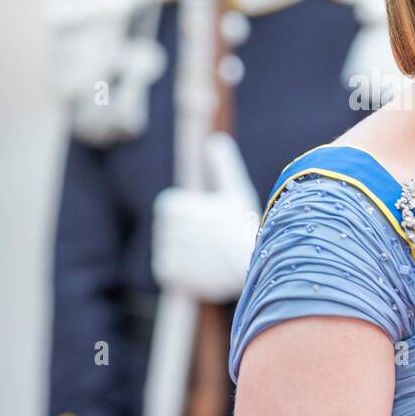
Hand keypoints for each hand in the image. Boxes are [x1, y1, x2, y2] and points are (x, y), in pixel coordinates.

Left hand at [151, 133, 260, 300]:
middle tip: (213, 240)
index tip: (210, 222)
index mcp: (174, 205)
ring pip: (169, 250)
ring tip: (210, 255)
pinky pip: (168, 271)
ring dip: (185, 253)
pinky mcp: (167, 275)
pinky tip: (202, 270)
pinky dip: (182, 272)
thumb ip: (221, 166)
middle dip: (187, 234)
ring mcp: (165, 252)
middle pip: (168, 230)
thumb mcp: (235, 191)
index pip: (170, 209)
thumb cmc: (244, 225)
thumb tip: (215, 140)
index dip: (191, 215)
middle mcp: (164, 228)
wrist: (250, 264)